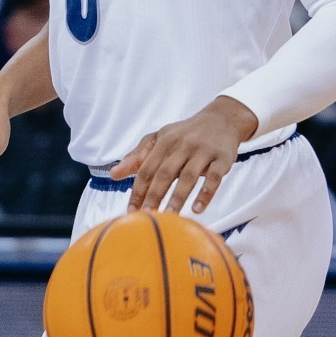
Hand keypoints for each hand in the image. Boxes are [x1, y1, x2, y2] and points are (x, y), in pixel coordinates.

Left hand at [109, 97, 257, 215]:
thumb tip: (113, 174)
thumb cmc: (185, 134)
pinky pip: (214, 178)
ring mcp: (203, 151)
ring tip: (169, 216)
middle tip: (147, 217)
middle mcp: (182, 145)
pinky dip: (206, 194)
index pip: (146, 169)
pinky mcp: (222, 158)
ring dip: (178, 197)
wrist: (221, 119)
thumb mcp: (159, 139)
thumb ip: (137, 156)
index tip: (131, 211)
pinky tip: (197, 209)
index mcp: (164, 142)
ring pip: (188, 176)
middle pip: (165, 173)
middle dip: (154, 196)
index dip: (137, 191)